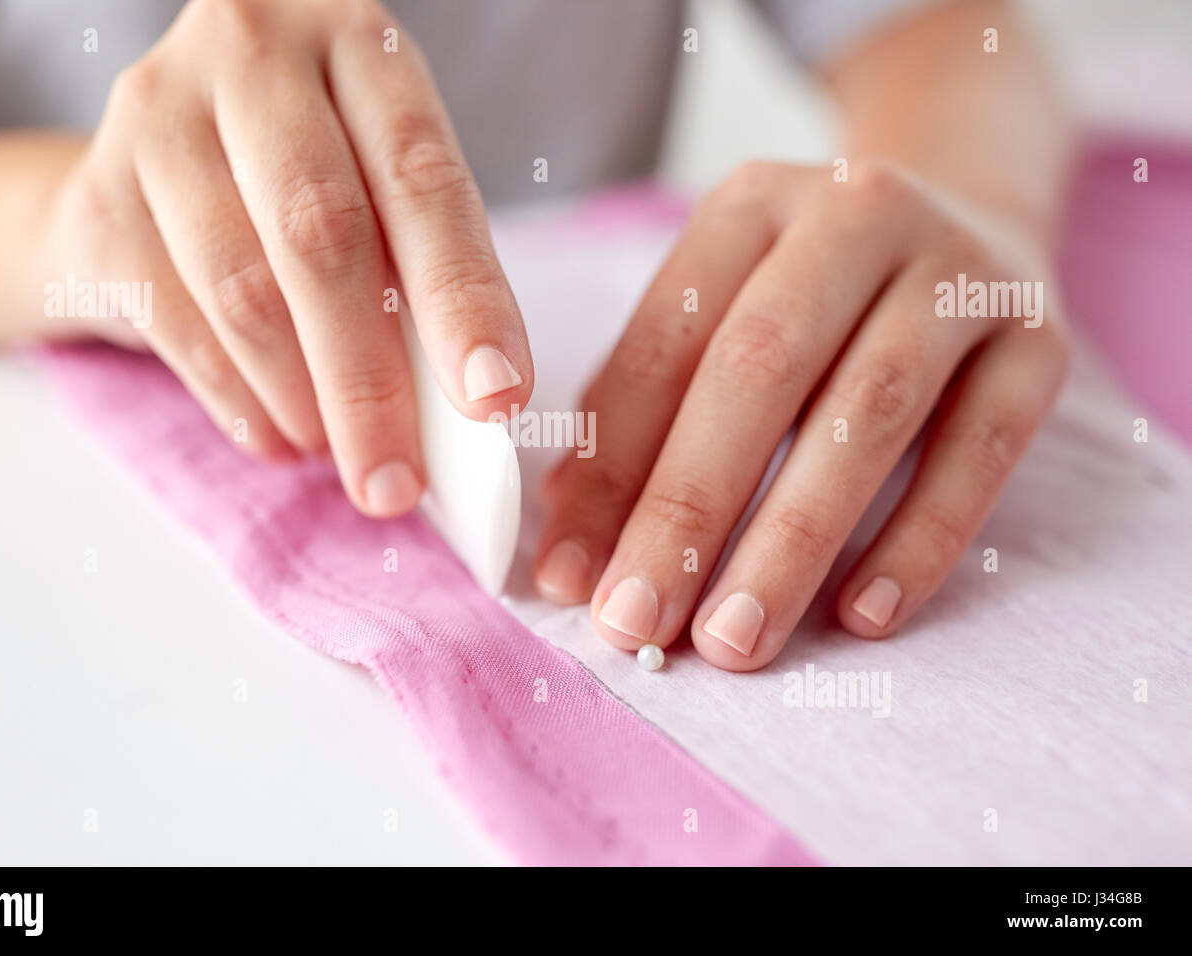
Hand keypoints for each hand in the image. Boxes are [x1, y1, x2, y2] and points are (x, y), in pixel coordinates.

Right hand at [41, 0, 530, 515]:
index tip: (494, 397)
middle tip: (398, 480)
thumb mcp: (382, 184)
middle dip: (368, 382)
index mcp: (352, 38)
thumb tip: (472, 402)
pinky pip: (176, 327)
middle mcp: (247, 54)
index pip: (419, 178)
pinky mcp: (97, 196)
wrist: (158, 154)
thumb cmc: (310, 173)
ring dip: (304, 403)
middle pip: (318, 237)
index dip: (462, 297)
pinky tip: (283, 437)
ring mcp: (156, 117)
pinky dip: (242, 404)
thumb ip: (424, 270)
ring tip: (347, 457)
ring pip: (242, 292)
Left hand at [533, 160, 1069, 670]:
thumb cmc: (814, 295)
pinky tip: (861, 617)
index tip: (567, 575)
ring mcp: (960, 273)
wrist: (975, 218)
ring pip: (869, 415)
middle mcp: (857, 216)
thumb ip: (644, 413)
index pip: (665, 347)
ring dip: (792, 541)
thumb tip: (572, 544)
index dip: (609, 468)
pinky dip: (919, 539)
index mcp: (752, 206)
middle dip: (687, 509)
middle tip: (637, 619)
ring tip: (734, 639)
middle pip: (759, 372)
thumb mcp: (723, 312)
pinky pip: (980, 450)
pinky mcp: (1040, 342)